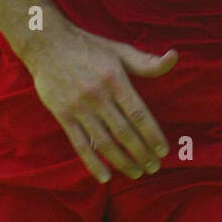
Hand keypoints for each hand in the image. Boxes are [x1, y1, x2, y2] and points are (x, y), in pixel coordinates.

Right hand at [26, 23, 177, 182]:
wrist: (47, 44)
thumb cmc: (88, 47)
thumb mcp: (119, 50)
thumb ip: (146, 62)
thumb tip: (174, 57)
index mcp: (114, 79)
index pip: (139, 114)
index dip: (152, 135)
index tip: (163, 151)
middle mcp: (98, 95)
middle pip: (124, 132)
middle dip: (142, 153)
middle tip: (154, 168)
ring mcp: (79, 107)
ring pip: (104, 142)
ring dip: (122, 162)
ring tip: (136, 173)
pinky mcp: (63, 115)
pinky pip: (80, 144)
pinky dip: (93, 163)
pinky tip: (105, 176)